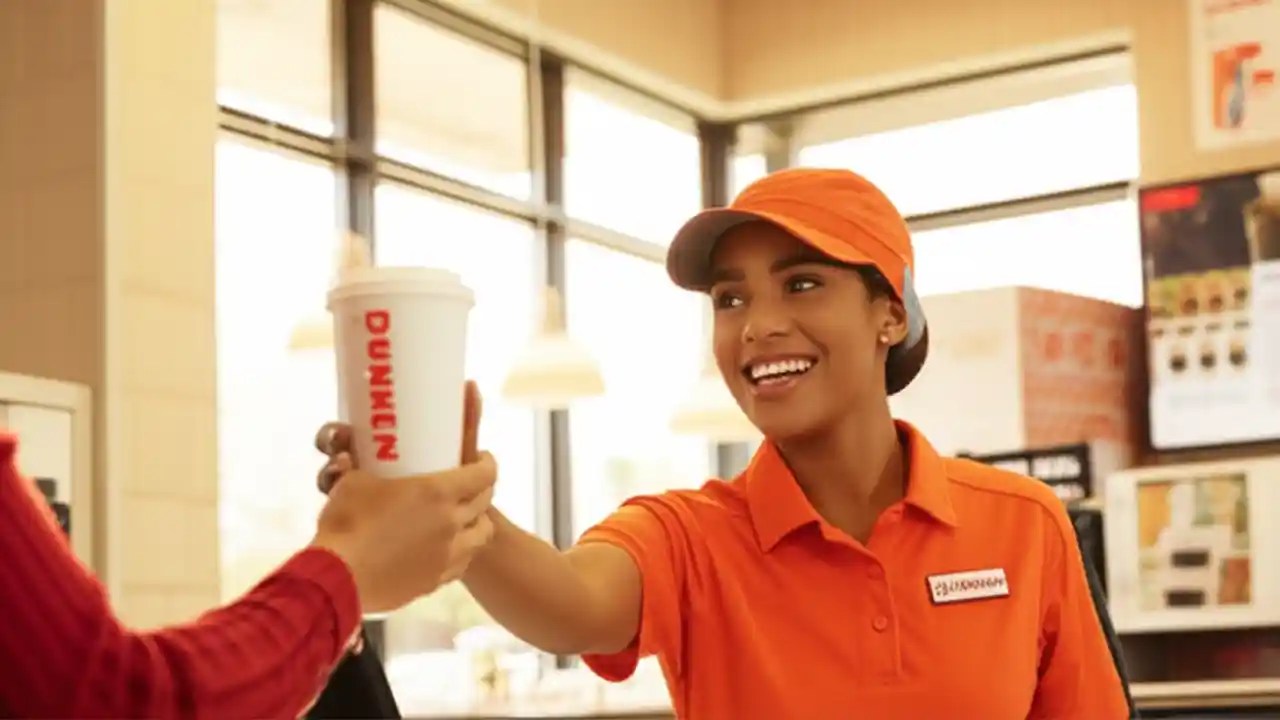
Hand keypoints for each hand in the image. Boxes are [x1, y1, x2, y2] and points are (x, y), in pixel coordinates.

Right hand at [311, 381, 494, 609]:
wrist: (337, 579)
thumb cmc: (346, 524)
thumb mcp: (353, 482)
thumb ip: (360, 467)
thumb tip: (348, 456)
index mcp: (438, 493)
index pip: (483, 475)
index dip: (487, 464)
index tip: (482, 458)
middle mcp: (451, 524)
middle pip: (485, 503)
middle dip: (483, 490)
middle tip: (472, 484)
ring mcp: (446, 556)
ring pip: (481, 536)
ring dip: (477, 523)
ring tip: (466, 518)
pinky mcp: (435, 582)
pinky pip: (461, 564)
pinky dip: (461, 551)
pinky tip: (446, 548)